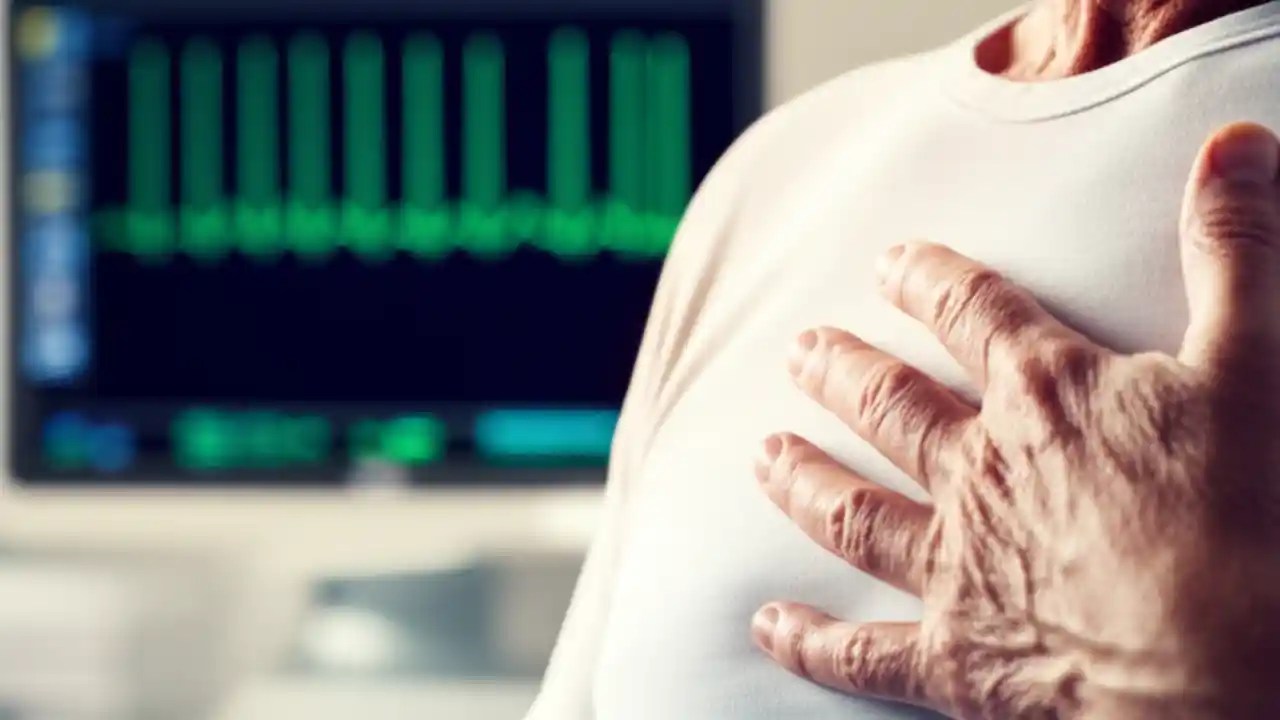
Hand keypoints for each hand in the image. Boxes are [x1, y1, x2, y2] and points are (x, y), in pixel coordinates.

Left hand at [751, 122, 1279, 718]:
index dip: (928, 280)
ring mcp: (956, 568)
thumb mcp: (1254, 366)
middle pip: (889, 407)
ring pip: (854, 511)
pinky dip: (810, 643)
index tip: (889, 265)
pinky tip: (768, 627)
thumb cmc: (1248, 522)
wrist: (1226, 674)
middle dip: (842, 371)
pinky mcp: (954, 661)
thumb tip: (1232, 145)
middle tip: (799, 351)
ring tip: (764, 456)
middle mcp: (981, 473)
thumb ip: (1235, 253)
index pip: (971, 312)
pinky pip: (859, 653)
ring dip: (805, 479)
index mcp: (1046, 397)